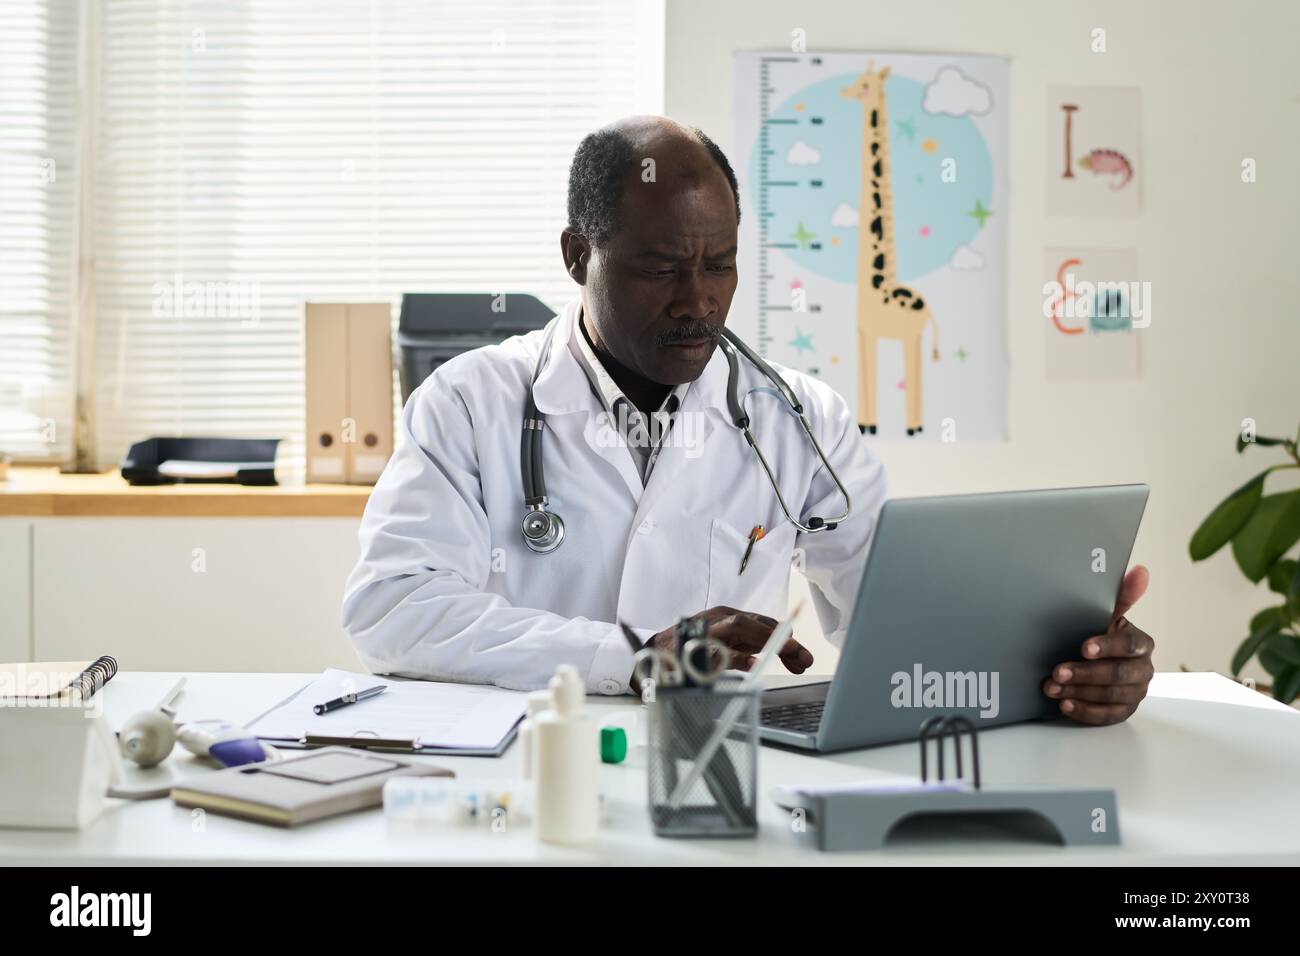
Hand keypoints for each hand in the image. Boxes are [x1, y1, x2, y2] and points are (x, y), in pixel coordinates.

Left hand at [633, 606, 812, 690]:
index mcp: (707, 626)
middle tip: (805, 662)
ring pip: (760, 629)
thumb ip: (721, 664)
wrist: (653, 652)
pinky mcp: (729, 630)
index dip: (767, 635)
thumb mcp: (692, 668)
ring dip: (782, 646)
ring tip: (801, 665)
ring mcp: (725, 622)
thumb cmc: (669, 662)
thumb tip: (754, 666)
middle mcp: (719, 618)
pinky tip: (785, 660)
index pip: (743, 625)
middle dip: (784, 642)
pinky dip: (771, 647)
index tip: (789, 648)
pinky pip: (755, 635)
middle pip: (758, 625)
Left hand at [1042, 565, 1154, 724]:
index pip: (1129, 645)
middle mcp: (1143, 669)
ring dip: (1079, 691)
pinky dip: (1085, 711)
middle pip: (1118, 675)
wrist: (1099, 660)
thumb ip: (1121, 596)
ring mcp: (1135, 692)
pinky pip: (1107, 716)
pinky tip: (1065, 704)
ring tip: (1051, 687)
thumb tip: (1140, 571)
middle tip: (1057, 671)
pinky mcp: (1123, 711)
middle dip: (1085, 674)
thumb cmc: (1100, 633)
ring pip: (1111, 696)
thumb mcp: (1106, 615)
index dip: (1107, 647)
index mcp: (1141, 643)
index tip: (1083, 648)